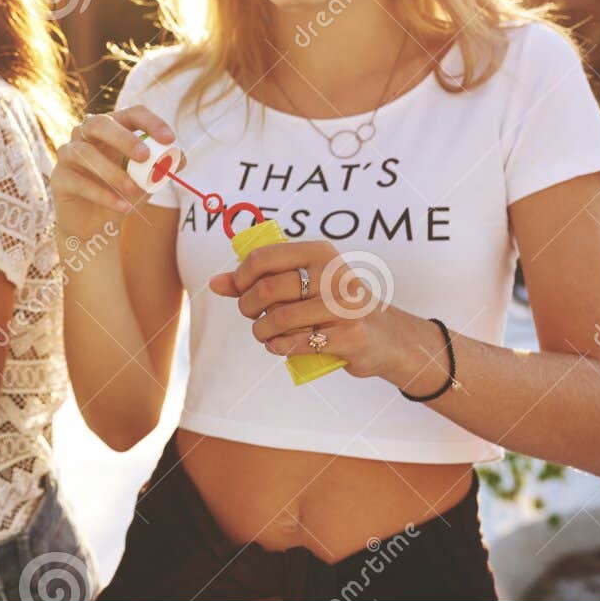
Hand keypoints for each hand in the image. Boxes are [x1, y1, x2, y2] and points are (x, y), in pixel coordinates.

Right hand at [51, 106, 175, 238]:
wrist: (95, 226)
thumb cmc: (122, 194)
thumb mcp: (147, 181)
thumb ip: (163, 168)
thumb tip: (182, 159)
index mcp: (112, 128)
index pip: (130, 114)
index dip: (150, 122)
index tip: (169, 139)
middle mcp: (86, 135)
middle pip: (100, 124)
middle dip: (123, 138)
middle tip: (144, 156)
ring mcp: (68, 155)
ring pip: (85, 153)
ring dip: (112, 172)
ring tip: (132, 191)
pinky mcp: (59, 179)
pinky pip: (79, 182)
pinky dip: (102, 195)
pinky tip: (122, 207)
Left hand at [208, 239, 421, 379]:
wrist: (385, 336)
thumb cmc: (333, 305)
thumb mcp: (304, 283)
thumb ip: (258, 281)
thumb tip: (215, 283)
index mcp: (320, 253)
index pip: (263, 258)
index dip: (240, 277)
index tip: (240, 290)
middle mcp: (334, 274)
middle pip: (267, 289)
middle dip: (248, 307)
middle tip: (251, 315)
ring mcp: (343, 306)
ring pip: (278, 319)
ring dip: (261, 331)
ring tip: (264, 333)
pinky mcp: (348, 336)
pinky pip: (295, 343)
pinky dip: (278, 347)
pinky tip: (278, 345)